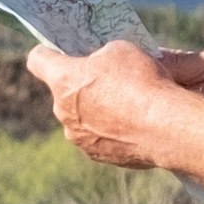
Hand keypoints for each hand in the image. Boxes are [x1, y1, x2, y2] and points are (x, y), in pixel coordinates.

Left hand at [27, 37, 198, 167]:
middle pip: (62, 91)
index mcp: (63, 80)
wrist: (165, 126)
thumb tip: (97, 63)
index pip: (38, 60)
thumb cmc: (142, 81)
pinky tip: (132, 123)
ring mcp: (78, 137)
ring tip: (125, 103)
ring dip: (95, 109)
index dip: (47, 51)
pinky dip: (109, 129)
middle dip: (80, 83)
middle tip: (107, 78)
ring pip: (80, 117)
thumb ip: (99, 55)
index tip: (57, 50)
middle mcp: (62, 111)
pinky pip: (97, 136)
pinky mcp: (96, 154)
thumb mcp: (120, 49)